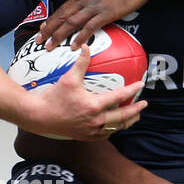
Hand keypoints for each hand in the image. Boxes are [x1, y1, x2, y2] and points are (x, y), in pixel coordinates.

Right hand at [22, 44, 145, 140]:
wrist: (39, 116)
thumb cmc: (53, 97)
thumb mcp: (68, 78)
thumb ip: (81, 63)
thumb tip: (86, 47)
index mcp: (94, 106)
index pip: (119, 97)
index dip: (132, 90)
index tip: (140, 84)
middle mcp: (95, 120)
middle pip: (122, 117)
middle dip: (136, 110)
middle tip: (144, 104)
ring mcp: (91, 130)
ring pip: (115, 128)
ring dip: (127, 122)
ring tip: (135, 117)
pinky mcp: (84, 136)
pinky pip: (104, 135)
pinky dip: (112, 130)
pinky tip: (114, 126)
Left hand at [36, 0, 156, 48]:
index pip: (64, 7)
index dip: (53, 18)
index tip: (43, 27)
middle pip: (63, 15)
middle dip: (49, 29)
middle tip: (39, 40)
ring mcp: (96, 6)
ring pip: (72, 22)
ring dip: (59, 35)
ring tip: (49, 46)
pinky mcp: (108, 13)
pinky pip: (90, 27)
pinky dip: (80, 37)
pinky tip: (73, 46)